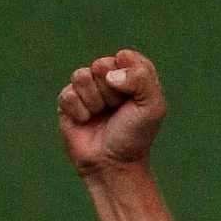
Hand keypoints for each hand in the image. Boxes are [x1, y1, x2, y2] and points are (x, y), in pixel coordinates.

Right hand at [58, 49, 166, 173]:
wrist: (113, 164)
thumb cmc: (135, 136)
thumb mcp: (153, 107)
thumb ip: (142, 79)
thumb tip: (110, 74)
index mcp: (131, 76)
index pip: (126, 57)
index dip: (129, 77)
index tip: (134, 98)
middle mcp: (108, 79)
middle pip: (101, 64)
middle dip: (111, 91)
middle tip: (117, 110)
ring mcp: (86, 89)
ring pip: (81, 76)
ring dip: (95, 101)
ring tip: (101, 116)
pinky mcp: (67, 101)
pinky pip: (68, 94)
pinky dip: (80, 112)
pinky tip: (86, 122)